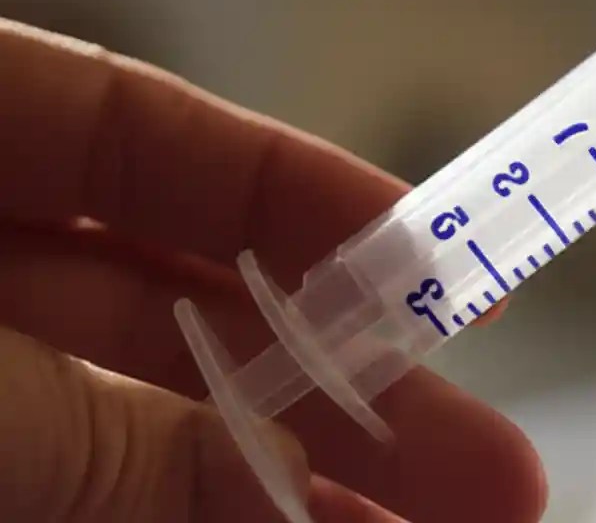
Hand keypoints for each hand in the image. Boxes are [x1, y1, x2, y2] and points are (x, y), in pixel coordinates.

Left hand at [0, 20, 544, 521]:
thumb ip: (99, 426)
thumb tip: (281, 476)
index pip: (150, 136)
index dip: (309, 192)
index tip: (438, 260)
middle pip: (183, 297)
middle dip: (340, 375)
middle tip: (485, 455)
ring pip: (147, 412)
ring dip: (299, 474)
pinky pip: (85, 494)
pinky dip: (194, 522)